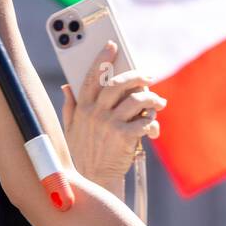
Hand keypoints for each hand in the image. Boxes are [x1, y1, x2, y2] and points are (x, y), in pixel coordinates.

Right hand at [62, 40, 164, 195]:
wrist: (94, 180)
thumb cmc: (84, 153)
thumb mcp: (71, 129)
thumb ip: (70, 107)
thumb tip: (67, 87)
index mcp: (82, 108)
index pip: (91, 77)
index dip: (102, 59)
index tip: (112, 45)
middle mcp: (95, 113)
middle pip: (118, 83)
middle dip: (137, 75)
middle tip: (149, 76)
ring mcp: (109, 124)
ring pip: (136, 99)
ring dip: (152, 98)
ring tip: (159, 102)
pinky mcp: (124, 136)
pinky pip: (145, 120)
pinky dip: (152, 121)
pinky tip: (152, 125)